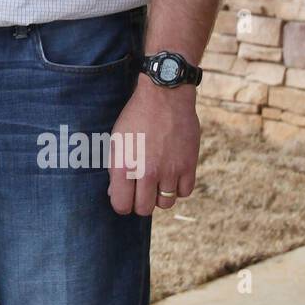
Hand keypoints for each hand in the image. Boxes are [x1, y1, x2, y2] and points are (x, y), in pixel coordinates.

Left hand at [107, 80, 199, 215]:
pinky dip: (178, 188)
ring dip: (159, 196)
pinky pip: (184, 192)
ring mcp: (170, 170)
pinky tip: (172, 175)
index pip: (122, 206)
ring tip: (156, 181)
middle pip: (144, 209)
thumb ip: (115, 169)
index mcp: (124, 166)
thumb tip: (115, 193)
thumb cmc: (135, 117)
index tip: (124, 196)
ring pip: (165, 203)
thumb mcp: (116, 140)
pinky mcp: (189, 165)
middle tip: (140, 189)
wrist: (164, 96)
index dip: (122, 204)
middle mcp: (147, 172)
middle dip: (140, 202)